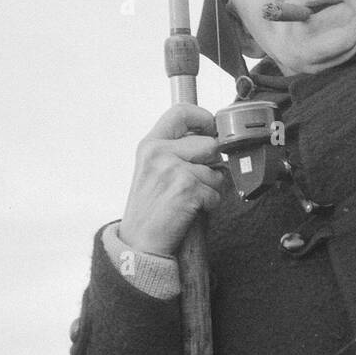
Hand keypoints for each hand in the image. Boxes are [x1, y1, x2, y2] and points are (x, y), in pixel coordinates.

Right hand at [119, 104, 225, 256]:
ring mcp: (172, 170)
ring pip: (217, 171)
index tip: (212, 129)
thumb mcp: (153, 169)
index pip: (181, 111)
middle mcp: (159, 153)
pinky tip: (189, 210)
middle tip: (197, 181)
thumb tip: (211, 136)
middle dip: (213, 164)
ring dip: (211, 188)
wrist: (138, 243)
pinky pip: (216, 192)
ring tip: (188, 199)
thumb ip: (176, 149)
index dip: (204, 117)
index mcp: (150, 144)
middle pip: (210, 143)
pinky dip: (209, 204)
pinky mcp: (187, 189)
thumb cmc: (150, 208)